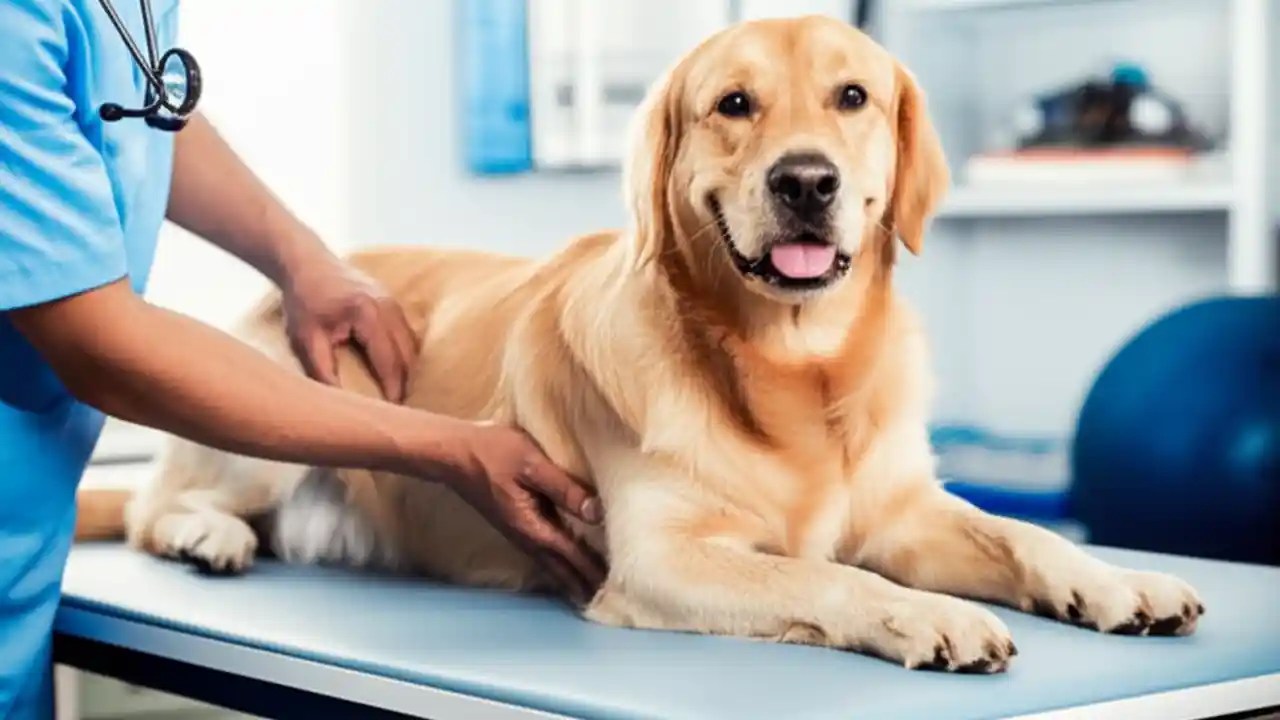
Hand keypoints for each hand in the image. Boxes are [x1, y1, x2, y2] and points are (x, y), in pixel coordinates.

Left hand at [282, 260, 417, 402]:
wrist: (306, 261)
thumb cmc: (303, 300)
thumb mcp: (305, 338)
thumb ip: (322, 371)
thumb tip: (341, 404)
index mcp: (368, 315)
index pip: (389, 362)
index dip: (394, 390)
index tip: (394, 414)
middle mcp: (388, 307)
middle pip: (407, 355)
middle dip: (405, 383)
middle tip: (399, 411)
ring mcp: (393, 301)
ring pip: (412, 344)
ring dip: (408, 369)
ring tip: (399, 394)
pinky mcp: (392, 300)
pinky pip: (407, 333)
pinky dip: (405, 354)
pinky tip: (397, 370)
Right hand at [447, 421, 606, 603]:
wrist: (454, 455)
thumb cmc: (493, 453)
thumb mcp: (532, 465)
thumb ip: (565, 489)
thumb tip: (597, 512)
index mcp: (532, 526)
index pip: (570, 553)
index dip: (592, 569)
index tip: (613, 588)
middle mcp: (526, 536)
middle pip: (561, 568)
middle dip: (584, 584)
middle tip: (608, 601)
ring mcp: (519, 532)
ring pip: (551, 563)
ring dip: (572, 577)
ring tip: (592, 591)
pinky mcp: (516, 523)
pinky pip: (545, 552)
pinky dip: (560, 563)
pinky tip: (567, 564)